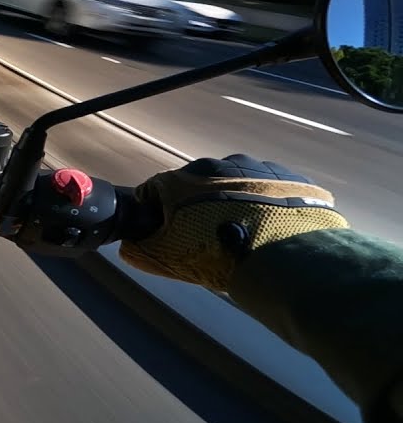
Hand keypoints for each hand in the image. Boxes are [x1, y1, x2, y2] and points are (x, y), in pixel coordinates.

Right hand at [119, 154, 347, 292]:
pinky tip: (271, 231)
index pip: (157, 190)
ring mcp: (258, 168)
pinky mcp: (292, 179)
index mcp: (183, 177)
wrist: (282, 258)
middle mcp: (219, 164)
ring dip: (236, 205)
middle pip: (199, 186)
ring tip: (244, 236)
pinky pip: (273, 191)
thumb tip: (130, 246)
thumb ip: (138, 249)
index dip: (157, 213)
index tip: (166, 232)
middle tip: (207, 238)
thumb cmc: (215, 252)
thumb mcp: (164, 257)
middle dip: (199, 207)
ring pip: (238, 186)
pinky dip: (269, 207)